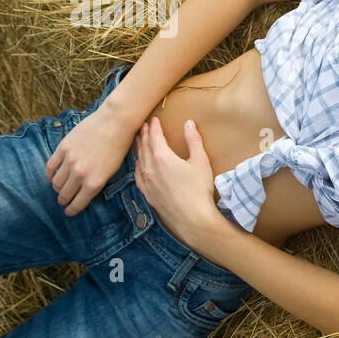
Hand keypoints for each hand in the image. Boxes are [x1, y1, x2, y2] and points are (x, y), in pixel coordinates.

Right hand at [45, 105, 137, 215]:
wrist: (115, 122)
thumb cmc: (119, 146)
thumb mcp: (112, 170)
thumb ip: (97, 182)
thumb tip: (84, 191)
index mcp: (95, 182)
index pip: (78, 203)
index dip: (71, 210)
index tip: (68, 212)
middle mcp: (80, 174)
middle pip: (64, 194)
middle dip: (63, 200)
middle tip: (62, 201)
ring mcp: (70, 161)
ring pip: (56, 182)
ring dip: (56, 188)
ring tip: (59, 188)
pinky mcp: (62, 148)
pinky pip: (50, 166)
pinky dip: (50, 174)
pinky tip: (52, 176)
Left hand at [133, 115, 223, 248]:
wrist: (191, 218)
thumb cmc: (198, 189)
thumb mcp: (200, 161)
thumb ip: (193, 141)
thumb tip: (189, 123)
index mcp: (162, 157)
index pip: (155, 137)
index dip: (154, 127)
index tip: (154, 119)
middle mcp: (150, 168)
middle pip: (144, 147)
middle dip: (144, 135)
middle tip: (143, 126)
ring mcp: (146, 182)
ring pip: (139, 160)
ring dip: (139, 149)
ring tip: (139, 142)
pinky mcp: (147, 193)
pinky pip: (138, 176)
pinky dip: (137, 166)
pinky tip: (139, 165)